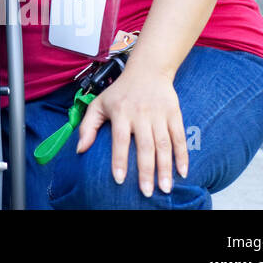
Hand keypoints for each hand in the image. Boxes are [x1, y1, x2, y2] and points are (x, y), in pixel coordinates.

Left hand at [76, 65, 188, 197]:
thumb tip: (80, 150)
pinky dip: (183, 155)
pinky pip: (179, 137)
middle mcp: (140, 113)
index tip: (120, 179)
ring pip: (164, 144)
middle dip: (146, 171)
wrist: (147, 70)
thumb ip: (87, 126)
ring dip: (166, 167)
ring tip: (165, 188)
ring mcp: (159, 114)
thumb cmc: (120, 91)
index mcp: (121, 112)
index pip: (120, 139)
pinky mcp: (174, 113)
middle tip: (146, 192)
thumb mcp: (99, 104)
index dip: (120, 159)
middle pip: (145, 145)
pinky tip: (182, 172)